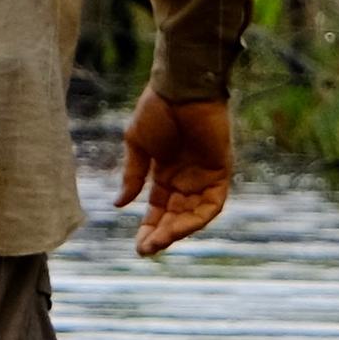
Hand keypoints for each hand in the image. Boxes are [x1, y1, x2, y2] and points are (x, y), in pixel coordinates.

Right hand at [116, 87, 233, 256]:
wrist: (180, 89)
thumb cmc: (157, 110)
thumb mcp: (137, 146)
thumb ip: (133, 176)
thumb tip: (119, 204)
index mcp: (165, 172)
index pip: (158, 208)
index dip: (148, 226)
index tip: (137, 246)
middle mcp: (186, 179)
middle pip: (175, 216)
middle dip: (160, 234)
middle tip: (145, 250)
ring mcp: (204, 177)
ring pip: (193, 214)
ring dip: (176, 230)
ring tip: (158, 242)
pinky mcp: (220, 172)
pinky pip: (211, 204)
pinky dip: (196, 218)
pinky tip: (177, 227)